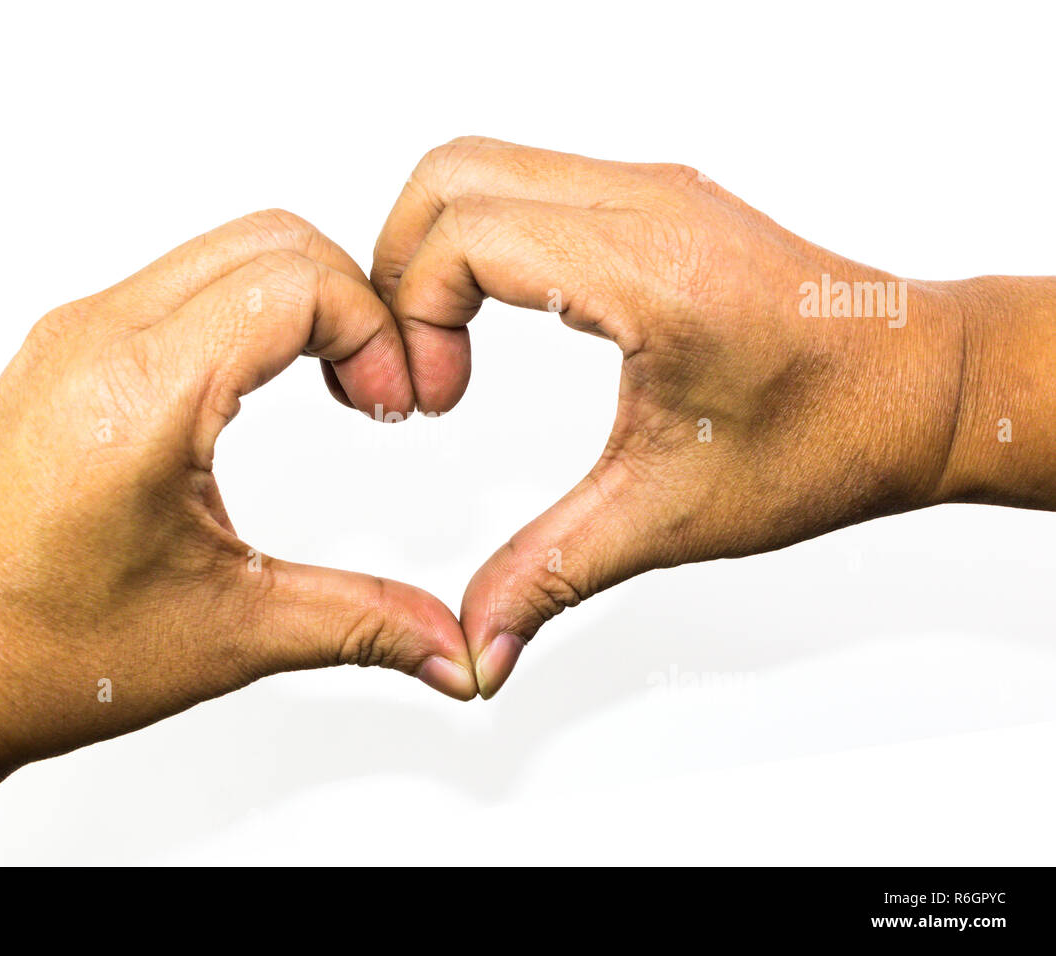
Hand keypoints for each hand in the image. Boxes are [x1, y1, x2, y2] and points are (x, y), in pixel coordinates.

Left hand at [0, 209, 475, 863]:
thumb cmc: (32, 651)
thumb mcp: (226, 634)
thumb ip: (361, 623)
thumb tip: (454, 652)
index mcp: (139, 396)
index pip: (298, 283)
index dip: (378, 335)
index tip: (396, 408)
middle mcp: (101, 338)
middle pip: (274, 239)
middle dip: (356, 303)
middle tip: (383, 394)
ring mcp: (77, 334)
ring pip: (229, 248)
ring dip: (305, 301)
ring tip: (337, 390)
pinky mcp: (68, 348)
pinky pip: (185, 281)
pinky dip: (253, 311)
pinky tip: (266, 388)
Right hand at [368, 137, 976, 697]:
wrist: (923, 389)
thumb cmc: (831, 437)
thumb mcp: (670, 517)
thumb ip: (550, 576)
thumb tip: (478, 644)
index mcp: (652, 274)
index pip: (467, 235)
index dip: (413, 315)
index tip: (430, 398)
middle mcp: (647, 206)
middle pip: (450, 176)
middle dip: (398, 270)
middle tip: (414, 364)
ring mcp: (651, 190)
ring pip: (480, 167)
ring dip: (434, 252)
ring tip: (447, 348)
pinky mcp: (652, 199)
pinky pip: (525, 183)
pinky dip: (478, 242)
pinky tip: (496, 321)